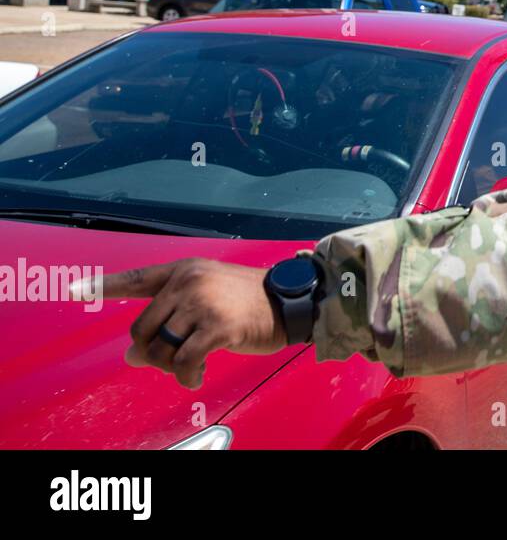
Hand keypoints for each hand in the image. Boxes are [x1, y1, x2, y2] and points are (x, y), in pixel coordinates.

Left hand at [96, 259, 287, 389]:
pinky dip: (186, 376)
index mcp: (183, 271)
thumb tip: (133, 357)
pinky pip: (183, 361)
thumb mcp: (206, 300)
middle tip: (175, 359)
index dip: (103, 286)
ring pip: (160, 349)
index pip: (136, 279)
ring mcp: (202, 303)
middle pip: (142, 330)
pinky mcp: (218, 327)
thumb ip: (169, 320)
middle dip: (153, 352)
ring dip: (170, 367)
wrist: (291, 302)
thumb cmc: (248, 301)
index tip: (73, 290)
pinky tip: (196, 377)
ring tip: (189, 369)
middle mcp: (188, 282)